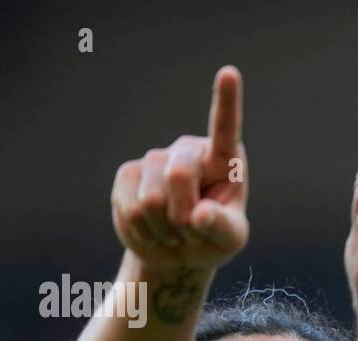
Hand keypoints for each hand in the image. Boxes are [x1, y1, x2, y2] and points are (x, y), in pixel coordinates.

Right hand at [111, 66, 248, 272]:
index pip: (225, 128)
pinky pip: (131, 210)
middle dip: (184, 216)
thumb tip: (200, 215)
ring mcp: (155, 160)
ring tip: (174, 231)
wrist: (177, 251)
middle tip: (192, 231)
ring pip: (151, 200)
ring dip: (165, 229)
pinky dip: (144, 231)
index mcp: (223, 159)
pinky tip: (153, 230)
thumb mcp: (229, 240)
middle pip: (178, 175)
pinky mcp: (128, 175)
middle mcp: (188, 151)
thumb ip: (221, 227)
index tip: (229, 73)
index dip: (226, 101)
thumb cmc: (212, 238)